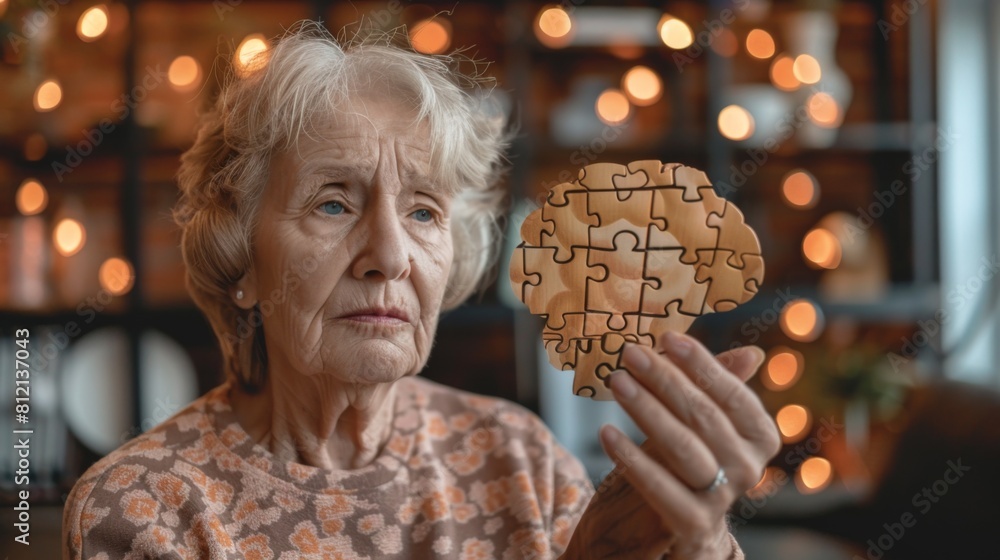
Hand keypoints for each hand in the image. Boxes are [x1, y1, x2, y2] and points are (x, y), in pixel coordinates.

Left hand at [561, 333, 780, 559]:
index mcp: (759, 436)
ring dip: (646, 410)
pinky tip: (606, 432)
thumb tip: (750, 353)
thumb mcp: (702, 418)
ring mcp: (722, 497)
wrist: (678, 521)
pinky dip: (631, 458)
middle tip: (630, 353)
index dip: (702, 364)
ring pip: (683, 447)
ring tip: (617, 381)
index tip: (667, 337)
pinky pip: (658, 487)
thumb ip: (717, 386)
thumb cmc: (689, 455)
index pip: (734, 394)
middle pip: (704, 416)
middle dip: (665, 380)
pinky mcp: (692, 523)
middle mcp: (749, 468)